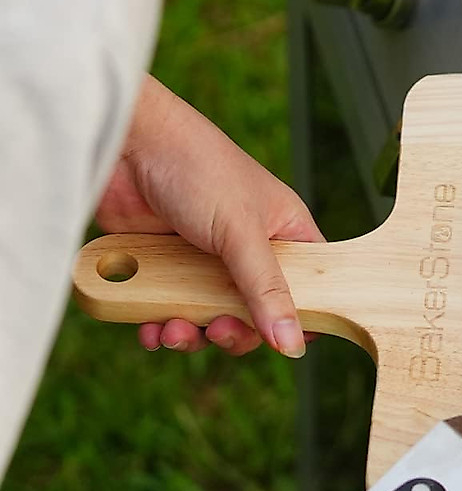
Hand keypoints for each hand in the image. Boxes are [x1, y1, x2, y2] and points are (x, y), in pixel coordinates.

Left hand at [96, 75, 322, 356]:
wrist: (125, 145)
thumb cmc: (198, 167)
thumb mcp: (240, 232)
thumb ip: (266, 289)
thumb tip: (293, 345)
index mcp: (285, 233)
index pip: (308, 287)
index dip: (300, 318)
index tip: (283, 343)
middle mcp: (249, 250)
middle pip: (256, 315)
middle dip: (235, 332)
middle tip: (217, 332)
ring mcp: (205, 261)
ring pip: (210, 319)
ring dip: (192, 334)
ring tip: (172, 329)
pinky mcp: (163, 268)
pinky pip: (169, 312)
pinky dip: (160, 327)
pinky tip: (150, 328)